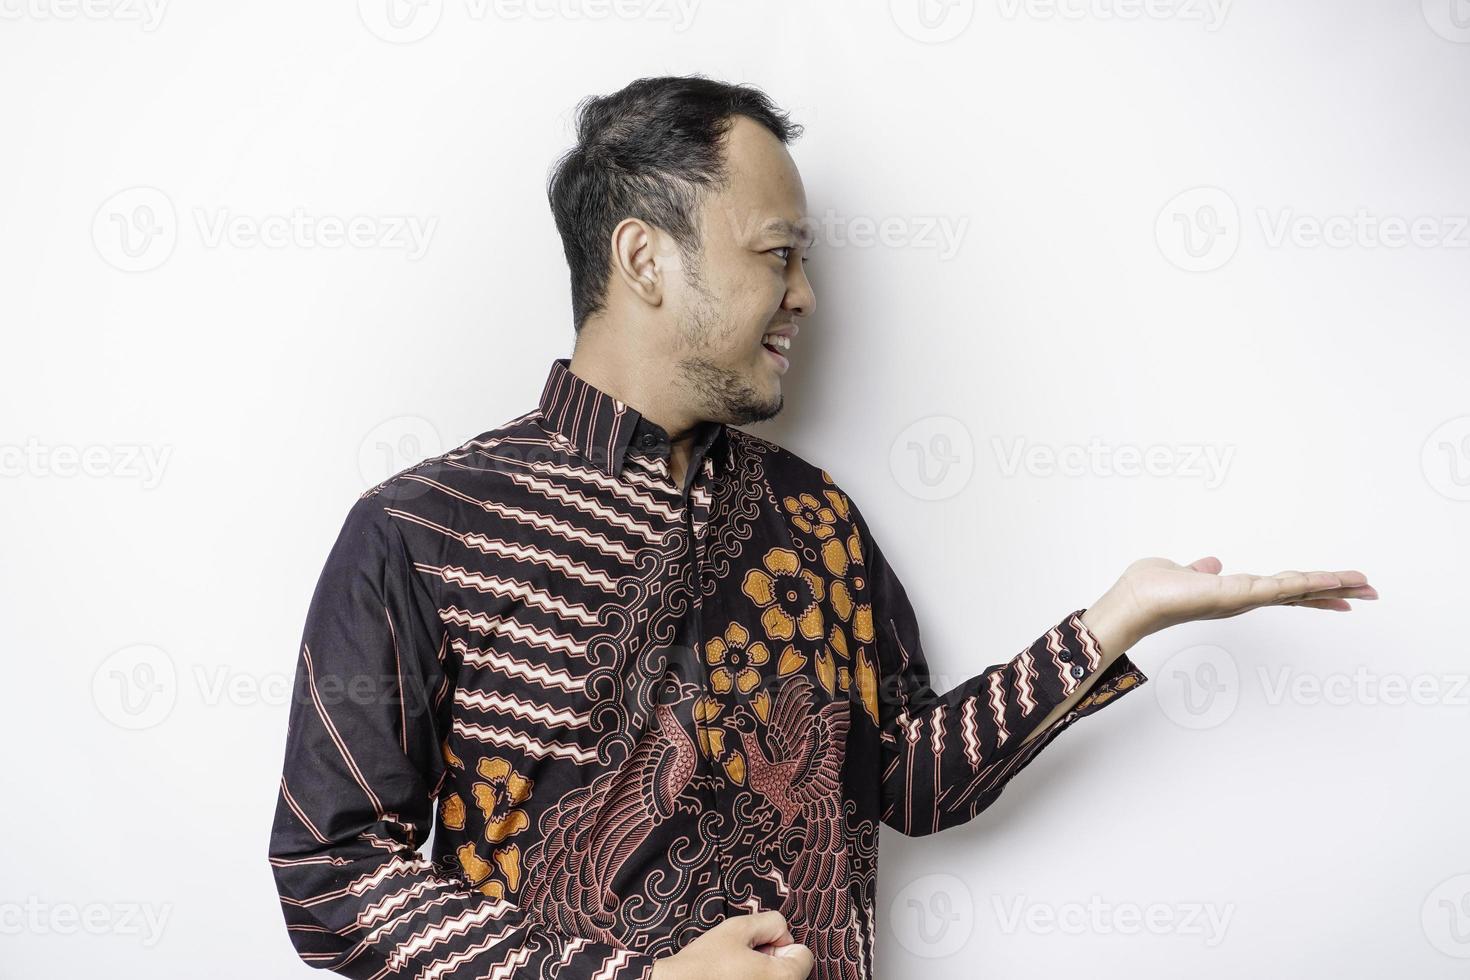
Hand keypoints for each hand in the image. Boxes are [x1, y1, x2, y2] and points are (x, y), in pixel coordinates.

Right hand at [650, 910, 812, 979]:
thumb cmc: (705, 963)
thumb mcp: (738, 928)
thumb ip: (771, 922)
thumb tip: (783, 934)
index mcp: (783, 978)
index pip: (804, 954)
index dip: (780, 942)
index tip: (759, 946)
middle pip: (792, 969)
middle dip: (772, 958)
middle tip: (743, 958)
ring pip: (776, 979)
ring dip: (762, 972)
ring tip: (735, 971)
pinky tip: (732, 979)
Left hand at [1085, 556, 1378, 651]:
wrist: (1132, 602)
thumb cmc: (1149, 590)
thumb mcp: (1180, 573)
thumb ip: (1199, 570)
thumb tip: (1210, 563)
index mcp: (1235, 592)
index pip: (1283, 589)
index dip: (1312, 589)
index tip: (1340, 589)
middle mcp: (1244, 599)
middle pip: (1299, 594)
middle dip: (1336, 592)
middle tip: (1371, 591)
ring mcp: (1243, 600)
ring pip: (1297, 590)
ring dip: (1332, 586)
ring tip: (1365, 585)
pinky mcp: (1237, 596)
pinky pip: (1280, 588)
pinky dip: (1307, 584)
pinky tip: (1331, 581)